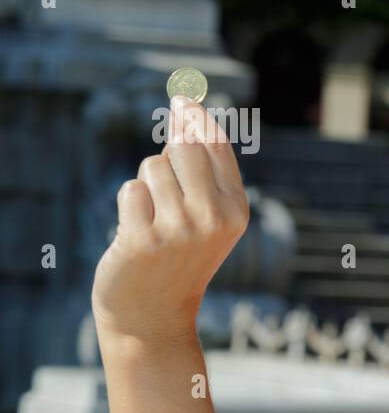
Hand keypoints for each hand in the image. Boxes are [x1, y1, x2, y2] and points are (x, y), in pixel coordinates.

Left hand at [91, 96, 249, 344]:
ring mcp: (180, 229)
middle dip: (168, 157)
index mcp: (237, 210)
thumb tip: (185, 112)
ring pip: (153, 168)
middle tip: (164, 188)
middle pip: (184, 148)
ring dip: (146, 186)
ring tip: (153, 221)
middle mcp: (214, 218)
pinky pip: (130, 191)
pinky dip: (128, 207)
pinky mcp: (145, 238)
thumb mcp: (205, 217)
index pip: (216, 146)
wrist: (153, 314)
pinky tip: (137, 234)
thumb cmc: (177, 257)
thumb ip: (202, 170)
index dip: (196, 117)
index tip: (181, 98)